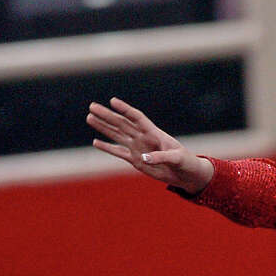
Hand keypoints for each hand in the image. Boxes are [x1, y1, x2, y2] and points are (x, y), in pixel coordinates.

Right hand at [87, 97, 212, 194]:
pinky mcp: (136, 161)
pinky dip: (107, 148)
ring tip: (90, 118)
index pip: (137, 118)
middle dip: (107, 115)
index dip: (125, 109)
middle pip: (122, 123)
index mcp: (154, 133)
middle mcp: (143, 138)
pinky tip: (95, 142)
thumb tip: (144, 158)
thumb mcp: (176, 158)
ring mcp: (138, 148)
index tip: (113, 101)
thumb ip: (161, 157)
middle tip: (92, 106)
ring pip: (117, 135)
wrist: (186, 174)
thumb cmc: (185, 162)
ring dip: (104, 127)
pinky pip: (118, 152)